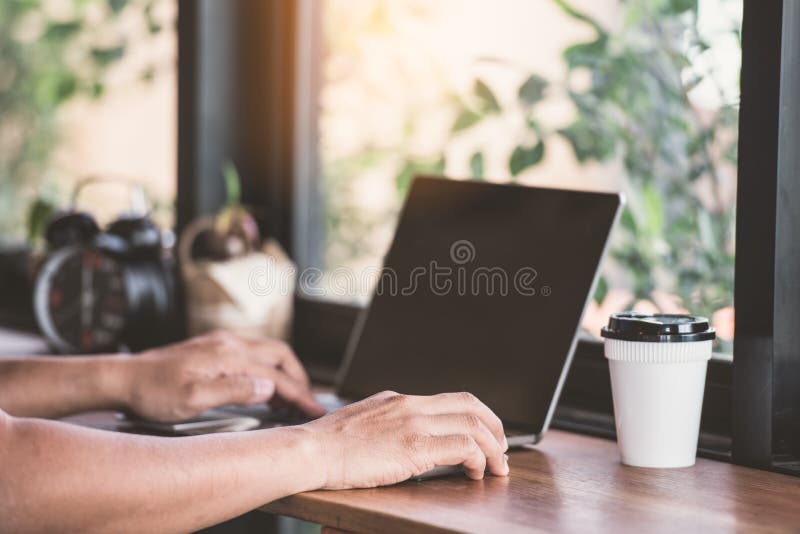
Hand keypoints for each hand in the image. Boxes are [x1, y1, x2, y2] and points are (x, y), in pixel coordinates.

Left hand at [122, 330, 324, 421]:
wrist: (124, 377)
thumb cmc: (154, 392)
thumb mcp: (193, 399)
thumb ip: (234, 391)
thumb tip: (269, 387)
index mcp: (228, 356)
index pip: (276, 375)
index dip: (298, 394)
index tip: (314, 410)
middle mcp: (230, 343)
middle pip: (280, 355)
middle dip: (298, 379)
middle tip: (307, 402)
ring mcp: (222, 343)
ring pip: (268, 352)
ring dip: (284, 374)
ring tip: (289, 399)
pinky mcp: (214, 348)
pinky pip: (253, 354)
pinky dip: (267, 370)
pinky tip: (263, 388)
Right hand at [302, 390, 508, 487]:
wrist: (309, 450)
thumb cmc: (326, 446)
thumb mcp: (363, 424)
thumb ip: (387, 426)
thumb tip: (404, 441)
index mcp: (398, 400)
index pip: (450, 399)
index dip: (475, 416)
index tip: (484, 434)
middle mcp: (410, 404)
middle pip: (469, 404)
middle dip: (494, 425)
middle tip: (502, 448)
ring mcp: (413, 422)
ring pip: (473, 425)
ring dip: (492, 447)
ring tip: (497, 467)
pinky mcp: (414, 445)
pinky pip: (462, 447)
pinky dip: (478, 459)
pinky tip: (475, 473)